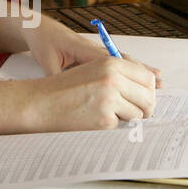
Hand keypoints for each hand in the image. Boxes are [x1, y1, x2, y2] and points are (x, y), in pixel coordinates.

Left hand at [22, 18, 161, 84]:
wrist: (40, 28)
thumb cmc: (43, 42)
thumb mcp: (47, 61)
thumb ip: (58, 76)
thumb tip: (67, 94)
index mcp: (84, 48)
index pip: (112, 61)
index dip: (131, 72)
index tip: (145, 82)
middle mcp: (94, 48)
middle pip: (124, 60)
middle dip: (142, 72)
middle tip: (160, 82)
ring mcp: (96, 50)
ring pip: (123, 60)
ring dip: (140, 69)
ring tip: (158, 78)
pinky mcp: (93, 53)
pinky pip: (116, 61)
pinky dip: (129, 68)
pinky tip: (139, 74)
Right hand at [23, 55, 157, 130]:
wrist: (39, 102)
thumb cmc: (63, 87)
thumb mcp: (93, 70)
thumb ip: (119, 75)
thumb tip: (148, 89)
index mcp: (111, 63)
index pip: (146, 76)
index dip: (148, 90)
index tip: (146, 97)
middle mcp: (113, 78)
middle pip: (148, 96)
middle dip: (146, 107)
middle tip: (139, 113)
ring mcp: (110, 99)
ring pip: (138, 113)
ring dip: (128, 117)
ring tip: (108, 114)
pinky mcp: (104, 118)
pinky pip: (121, 125)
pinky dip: (111, 124)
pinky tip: (94, 119)